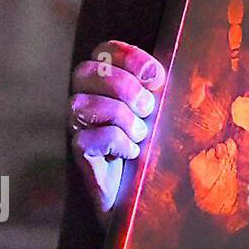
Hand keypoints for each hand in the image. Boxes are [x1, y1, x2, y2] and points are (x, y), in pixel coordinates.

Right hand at [69, 40, 166, 226]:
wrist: (149, 198)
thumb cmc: (159, 147)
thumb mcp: (167, 111)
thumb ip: (165, 88)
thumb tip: (171, 75)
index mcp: (107, 82)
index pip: (103, 50)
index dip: (128, 56)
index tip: (156, 76)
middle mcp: (86, 99)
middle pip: (86, 71)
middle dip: (124, 87)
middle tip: (148, 108)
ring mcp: (77, 127)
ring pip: (84, 104)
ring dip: (122, 117)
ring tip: (142, 135)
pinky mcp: (79, 154)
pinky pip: (88, 138)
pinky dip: (117, 143)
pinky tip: (131, 154)